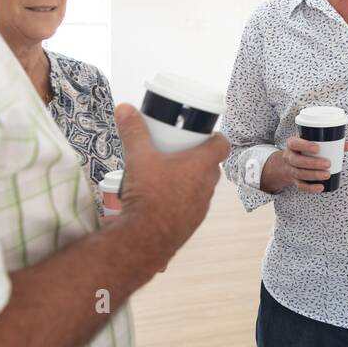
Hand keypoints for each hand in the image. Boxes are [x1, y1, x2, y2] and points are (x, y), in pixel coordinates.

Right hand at [112, 104, 228, 272]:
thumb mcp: (138, 157)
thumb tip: (125, 108)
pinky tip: (162, 200)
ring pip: (201, 187)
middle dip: (197, 158)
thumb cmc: (148, 193)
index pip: (222, 145)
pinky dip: (181, 200)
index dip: (215, 137)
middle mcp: (208, 185)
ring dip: (189, 180)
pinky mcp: (192, 223)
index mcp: (202, 164)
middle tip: (178, 152)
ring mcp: (202, 207)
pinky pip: (191, 206)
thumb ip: (133, 131)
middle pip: (210, 166)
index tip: (203, 135)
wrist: (146, 238)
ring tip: (167, 176)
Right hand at [262, 138, 347, 193]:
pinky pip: (301, 186)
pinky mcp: (294, 181)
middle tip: (327, 163)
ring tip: (327, 175)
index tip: (317, 148)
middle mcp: (289, 157)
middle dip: (312, 163)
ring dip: (314, 175)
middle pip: (297, 161)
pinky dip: (311, 188)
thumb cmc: (305, 151)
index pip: (295, 143)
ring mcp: (290, 170)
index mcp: (292, 144)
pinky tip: (321, 187)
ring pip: (299, 174)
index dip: (304, 145)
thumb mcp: (312, 143)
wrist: (288, 163)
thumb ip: (331, 143)